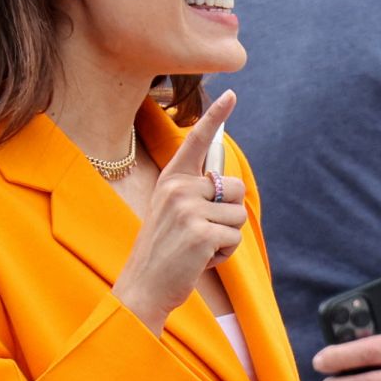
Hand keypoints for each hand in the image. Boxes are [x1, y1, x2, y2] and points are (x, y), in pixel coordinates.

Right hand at [112, 90, 247, 333]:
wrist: (142, 288)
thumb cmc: (162, 253)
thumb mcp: (171, 213)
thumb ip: (194, 195)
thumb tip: (228, 186)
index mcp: (171, 180)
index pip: (196, 141)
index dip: (215, 116)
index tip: (232, 93)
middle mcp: (178, 189)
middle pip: (233, 187)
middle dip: (228, 213)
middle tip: (200, 233)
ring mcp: (189, 210)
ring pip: (238, 217)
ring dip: (226, 238)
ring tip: (196, 249)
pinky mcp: (202, 233)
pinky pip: (235, 239)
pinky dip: (224, 255)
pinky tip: (199, 261)